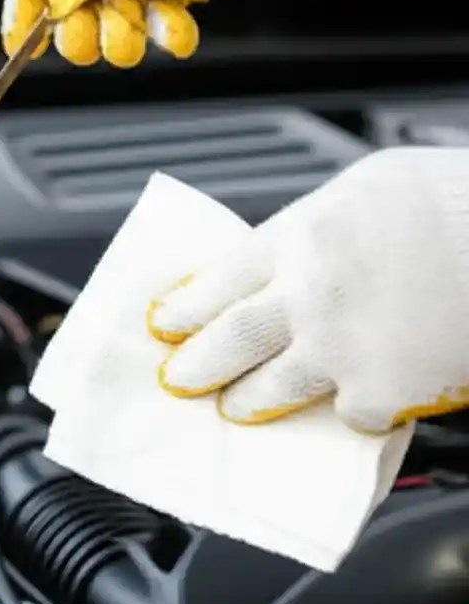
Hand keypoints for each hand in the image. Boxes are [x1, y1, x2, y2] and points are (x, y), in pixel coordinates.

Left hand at [147, 148, 468, 433]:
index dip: (183, 308)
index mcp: (301, 235)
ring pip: (270, 387)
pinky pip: (349, 413)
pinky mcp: (383, 392)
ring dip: (246, 400)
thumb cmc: (456, 201)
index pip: (215, 280)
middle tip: (177, 379)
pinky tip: (352, 402)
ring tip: (235, 406)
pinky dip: (349, 409)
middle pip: (228, 338)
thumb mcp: (365, 190)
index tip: (164, 324)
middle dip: (196, 365)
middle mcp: (309, 294)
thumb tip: (282, 255)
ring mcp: (342, 348)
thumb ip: (314, 228)